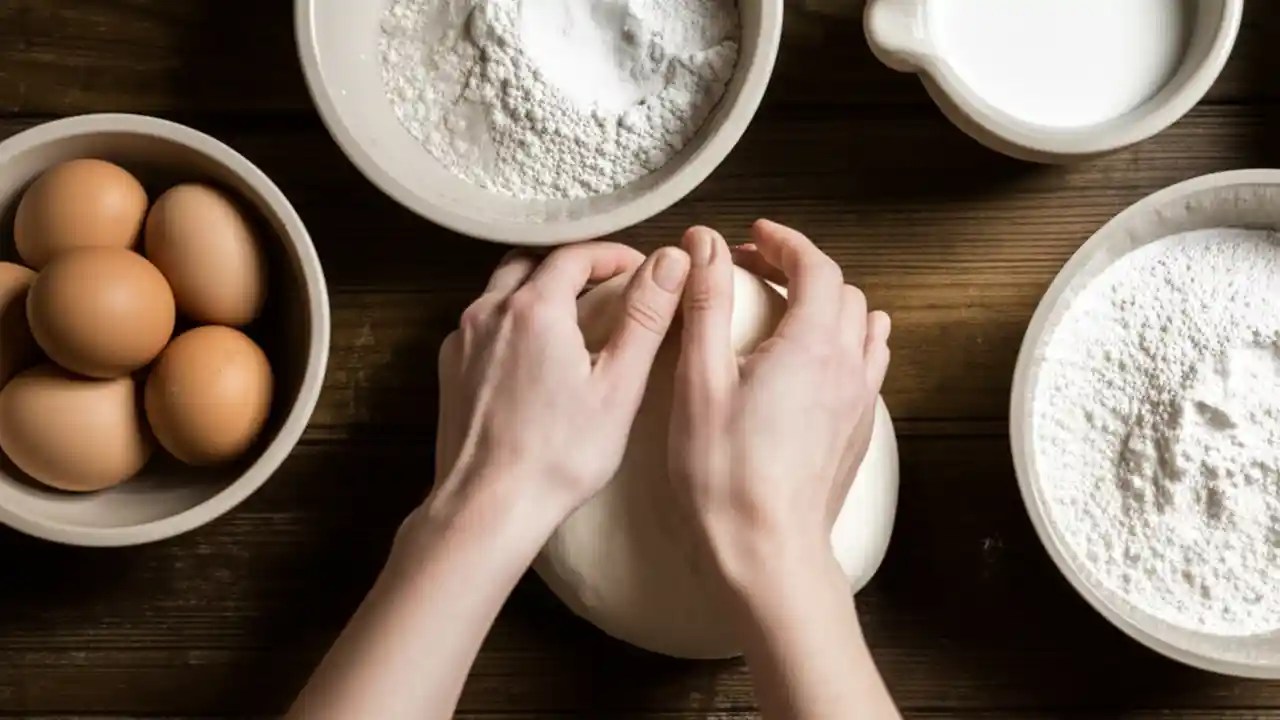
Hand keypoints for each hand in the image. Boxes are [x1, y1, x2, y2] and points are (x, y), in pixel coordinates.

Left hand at [430, 241, 691, 528]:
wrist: (488, 507)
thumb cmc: (559, 456)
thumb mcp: (618, 385)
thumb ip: (645, 316)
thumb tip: (671, 261)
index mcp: (535, 308)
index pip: (575, 253)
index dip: (611, 254)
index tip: (637, 268)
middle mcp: (490, 312)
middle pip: (532, 261)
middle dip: (571, 263)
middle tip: (605, 281)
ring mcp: (462, 339)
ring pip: (501, 289)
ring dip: (537, 287)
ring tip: (572, 312)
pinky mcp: (449, 368)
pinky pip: (481, 323)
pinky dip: (510, 319)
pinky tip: (533, 351)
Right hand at [669, 220, 890, 587]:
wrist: (766, 551)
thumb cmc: (725, 473)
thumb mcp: (700, 380)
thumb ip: (706, 305)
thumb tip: (703, 245)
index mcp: (811, 344)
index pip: (815, 266)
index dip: (784, 242)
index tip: (753, 235)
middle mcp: (848, 365)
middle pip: (841, 291)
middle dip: (799, 269)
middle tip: (751, 272)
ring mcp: (860, 400)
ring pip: (862, 327)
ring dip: (828, 303)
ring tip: (786, 308)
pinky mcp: (858, 431)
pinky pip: (867, 365)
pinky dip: (845, 342)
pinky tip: (813, 360)